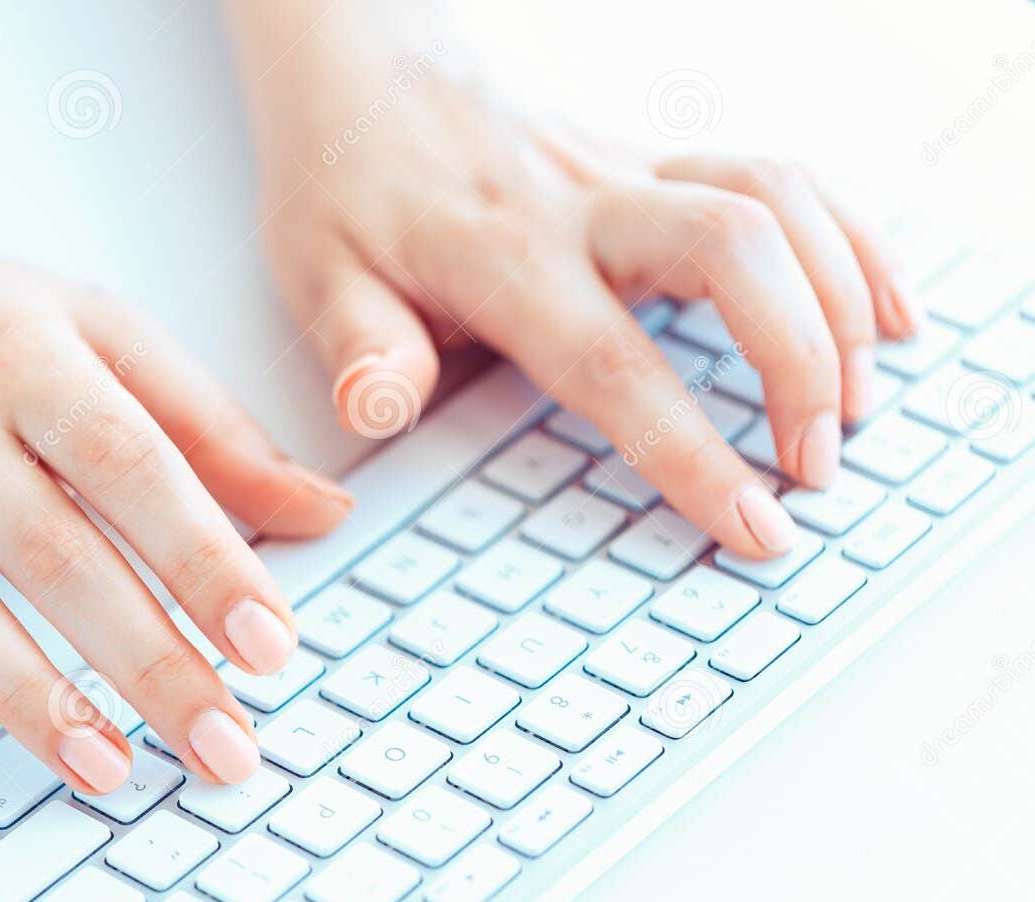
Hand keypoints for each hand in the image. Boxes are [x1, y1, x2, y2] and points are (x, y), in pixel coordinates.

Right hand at [0, 220, 350, 789]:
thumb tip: (325, 508)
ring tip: (106, 772)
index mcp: (33, 359)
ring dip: (27, 694)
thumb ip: (203, 418)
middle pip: (59, 554)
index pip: (137, 467)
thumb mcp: (82, 323)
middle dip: (150, 662)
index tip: (273, 646)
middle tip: (224, 749)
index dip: (207, 558)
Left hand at [232, 16, 919, 557]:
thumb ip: (359, 347)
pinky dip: (850, 237)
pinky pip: (782, 173)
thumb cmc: (344, 187)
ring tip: (859, 402)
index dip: (692, 451)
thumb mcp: (318, 276)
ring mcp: (629, 170)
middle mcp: (581, 204)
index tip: (755, 523)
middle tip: (817, 463)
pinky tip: (886, 307)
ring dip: (840, 299)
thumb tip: (380, 408)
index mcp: (499, 256)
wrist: (364, 75)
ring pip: (775, 197)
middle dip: (799, 360)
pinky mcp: (658, 156)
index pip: (612, 361)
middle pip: (732, 249)